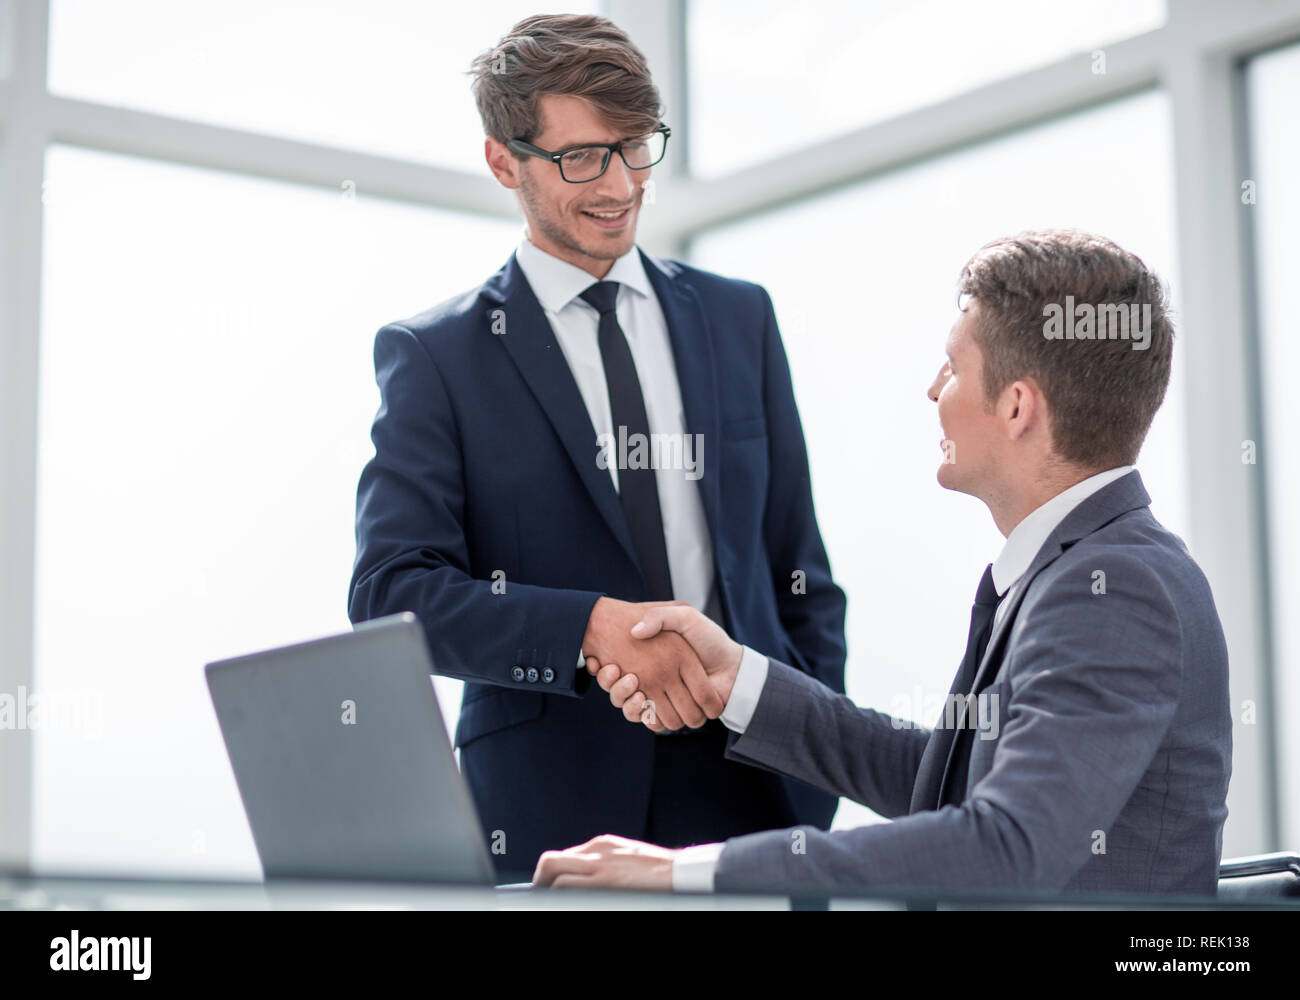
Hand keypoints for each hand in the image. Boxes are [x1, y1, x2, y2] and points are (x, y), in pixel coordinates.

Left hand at [532, 834, 675, 890]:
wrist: (681, 872)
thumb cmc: (658, 869)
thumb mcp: (626, 855)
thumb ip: (604, 861)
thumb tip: (584, 876)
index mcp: (601, 844)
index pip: (563, 856)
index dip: (550, 875)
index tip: (546, 887)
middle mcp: (596, 852)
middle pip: (550, 862)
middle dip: (540, 882)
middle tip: (541, 897)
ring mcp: (600, 868)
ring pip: (557, 879)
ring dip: (549, 894)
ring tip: (550, 904)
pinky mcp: (607, 883)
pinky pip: (572, 891)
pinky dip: (564, 899)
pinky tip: (566, 904)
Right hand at [582, 597, 723, 729]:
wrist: (732, 666)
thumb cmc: (709, 638)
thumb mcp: (683, 615)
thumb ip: (660, 616)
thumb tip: (634, 631)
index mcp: (650, 657)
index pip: (615, 668)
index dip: (606, 669)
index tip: (600, 662)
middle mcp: (652, 677)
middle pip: (618, 688)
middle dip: (612, 684)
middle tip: (611, 671)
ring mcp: (659, 695)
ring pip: (628, 705)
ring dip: (622, 697)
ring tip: (630, 681)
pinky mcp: (668, 712)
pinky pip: (645, 719)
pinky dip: (639, 713)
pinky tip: (640, 698)